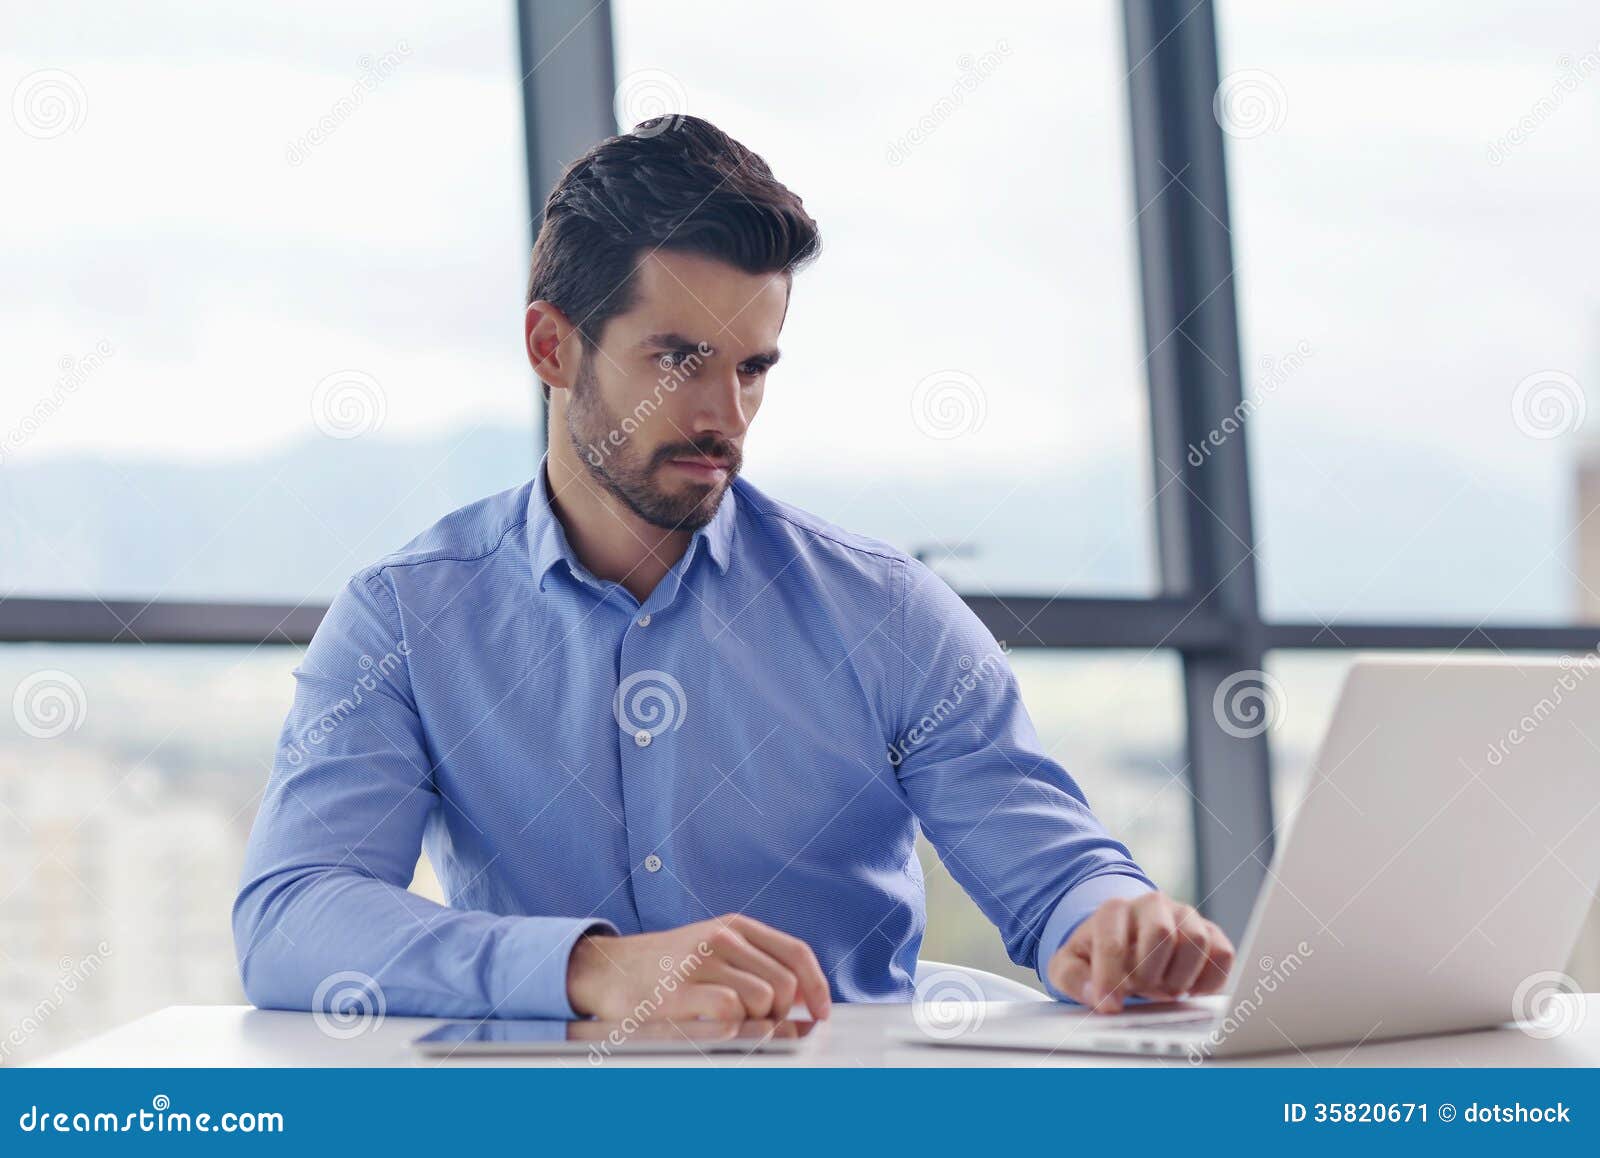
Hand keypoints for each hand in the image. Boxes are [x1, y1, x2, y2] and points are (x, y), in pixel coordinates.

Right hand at [566, 913, 831, 1021]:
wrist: (607, 970)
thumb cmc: (668, 968)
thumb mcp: (714, 950)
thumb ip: (756, 964)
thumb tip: (805, 1001)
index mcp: (735, 926)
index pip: (796, 952)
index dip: (817, 987)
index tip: (820, 1013)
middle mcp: (721, 937)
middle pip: (785, 983)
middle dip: (781, 1013)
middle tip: (759, 1024)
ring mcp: (699, 961)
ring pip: (763, 999)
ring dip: (755, 1022)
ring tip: (729, 1023)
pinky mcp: (678, 989)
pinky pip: (730, 1011)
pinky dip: (732, 1026)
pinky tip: (713, 1026)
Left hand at [1046, 892, 1233, 1012]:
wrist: (1125, 943)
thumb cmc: (1097, 955)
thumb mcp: (1070, 965)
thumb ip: (1072, 977)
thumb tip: (1094, 995)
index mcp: (1113, 910)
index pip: (1114, 942)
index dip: (1111, 979)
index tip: (1109, 1007)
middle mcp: (1152, 905)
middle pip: (1162, 933)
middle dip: (1150, 973)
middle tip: (1141, 990)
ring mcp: (1185, 917)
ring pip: (1197, 940)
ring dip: (1181, 976)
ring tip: (1164, 989)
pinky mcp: (1210, 933)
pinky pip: (1223, 953)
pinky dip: (1209, 980)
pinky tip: (1189, 990)